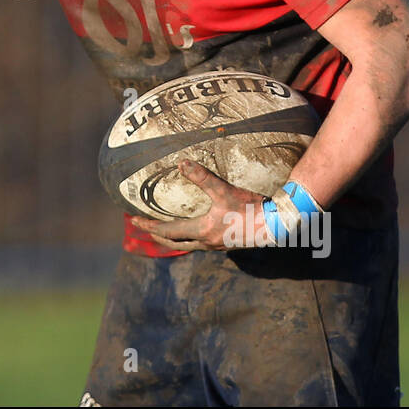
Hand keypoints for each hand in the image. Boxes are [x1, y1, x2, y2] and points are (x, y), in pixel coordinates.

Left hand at [130, 160, 267, 251]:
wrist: (276, 225)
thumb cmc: (250, 209)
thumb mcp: (224, 191)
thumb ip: (202, 177)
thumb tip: (182, 163)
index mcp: (202, 231)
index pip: (168, 231)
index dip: (149, 225)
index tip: (133, 221)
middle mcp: (206, 243)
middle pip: (174, 242)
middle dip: (157, 235)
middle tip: (143, 228)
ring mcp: (217, 246)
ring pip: (187, 245)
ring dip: (172, 238)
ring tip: (164, 230)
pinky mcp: (227, 244)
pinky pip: (200, 243)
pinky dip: (189, 237)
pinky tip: (194, 228)